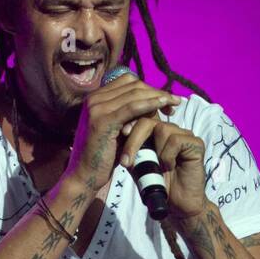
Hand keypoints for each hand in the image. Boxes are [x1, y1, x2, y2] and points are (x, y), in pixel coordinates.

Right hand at [65, 73, 181, 192]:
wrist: (84, 176)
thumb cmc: (102, 158)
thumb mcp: (116, 131)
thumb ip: (128, 117)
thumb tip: (150, 107)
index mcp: (96, 98)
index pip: (127, 82)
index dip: (148, 88)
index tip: (165, 99)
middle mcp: (94, 98)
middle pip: (132, 84)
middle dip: (156, 91)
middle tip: (175, 102)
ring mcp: (97, 107)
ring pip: (134, 93)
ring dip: (157, 96)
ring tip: (174, 103)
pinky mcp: (103, 120)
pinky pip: (131, 107)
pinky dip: (149, 104)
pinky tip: (163, 105)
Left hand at [121, 115, 208, 220]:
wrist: (177, 204)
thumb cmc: (159, 185)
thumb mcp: (138, 165)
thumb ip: (130, 149)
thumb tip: (116, 132)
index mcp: (158, 133)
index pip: (141, 120)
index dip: (131, 126)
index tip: (121, 134)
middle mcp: (172, 130)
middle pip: (149, 121)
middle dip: (134, 140)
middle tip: (126, 160)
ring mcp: (185, 135)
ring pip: (162, 129)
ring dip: (156, 151)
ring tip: (161, 166)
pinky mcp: (196, 143)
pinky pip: (175, 140)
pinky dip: (168, 156)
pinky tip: (171, 166)